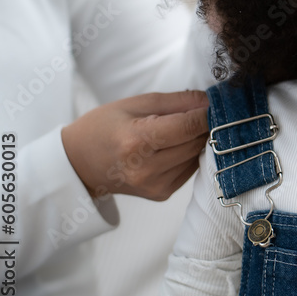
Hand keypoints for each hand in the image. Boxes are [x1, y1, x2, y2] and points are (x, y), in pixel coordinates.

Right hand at [61, 90, 209, 200]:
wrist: (79, 164)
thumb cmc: (104, 127)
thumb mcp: (135, 104)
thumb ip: (177, 101)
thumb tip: (211, 101)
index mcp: (136, 142)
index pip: (188, 126)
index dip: (208, 113)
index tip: (217, 103)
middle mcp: (146, 168)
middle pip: (196, 142)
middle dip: (205, 126)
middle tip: (204, 112)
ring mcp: (155, 185)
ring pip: (197, 157)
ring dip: (199, 141)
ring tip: (185, 128)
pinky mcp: (162, 194)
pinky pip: (190, 169)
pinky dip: (190, 155)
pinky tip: (175, 146)